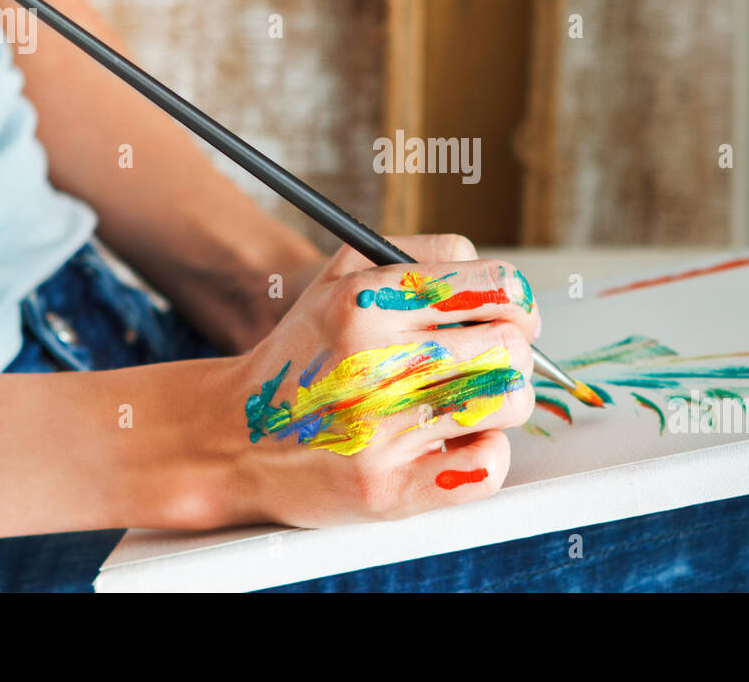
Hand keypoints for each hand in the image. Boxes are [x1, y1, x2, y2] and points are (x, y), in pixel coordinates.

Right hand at [195, 234, 539, 528]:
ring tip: (468, 402)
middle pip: (512, 346)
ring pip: (510, 402)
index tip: (511, 316)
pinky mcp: (388, 491)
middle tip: (484, 362)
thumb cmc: (305, 353)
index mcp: (367, 302)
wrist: (230, 437)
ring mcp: (380, 432)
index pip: (498, 287)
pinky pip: (487, 467)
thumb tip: (503, 287)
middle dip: (511, 352)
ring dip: (503, 402)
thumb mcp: (341, 276)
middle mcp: (373, 364)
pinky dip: (485, 454)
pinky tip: (454, 442)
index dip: (518, 302)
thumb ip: (421, 256)